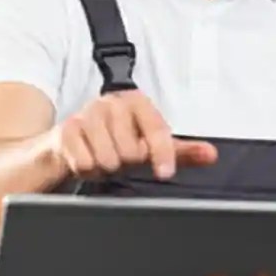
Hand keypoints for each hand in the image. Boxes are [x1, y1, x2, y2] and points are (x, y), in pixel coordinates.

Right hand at [53, 90, 216, 179]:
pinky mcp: (65, 130)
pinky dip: (87, 170)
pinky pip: (85, 164)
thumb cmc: (111, 142)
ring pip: (108, 160)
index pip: (157, 129)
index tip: (164, 173)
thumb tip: (210, 154)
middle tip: (118, 157)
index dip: (163, 154)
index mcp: (135, 102)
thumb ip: (180, 151)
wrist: (65, 145)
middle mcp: (110, 102)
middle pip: (131, 151)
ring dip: (105, 168)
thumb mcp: (147, 146)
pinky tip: (85, 159)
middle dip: (125, 163)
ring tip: (101, 158)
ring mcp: (85, 114)